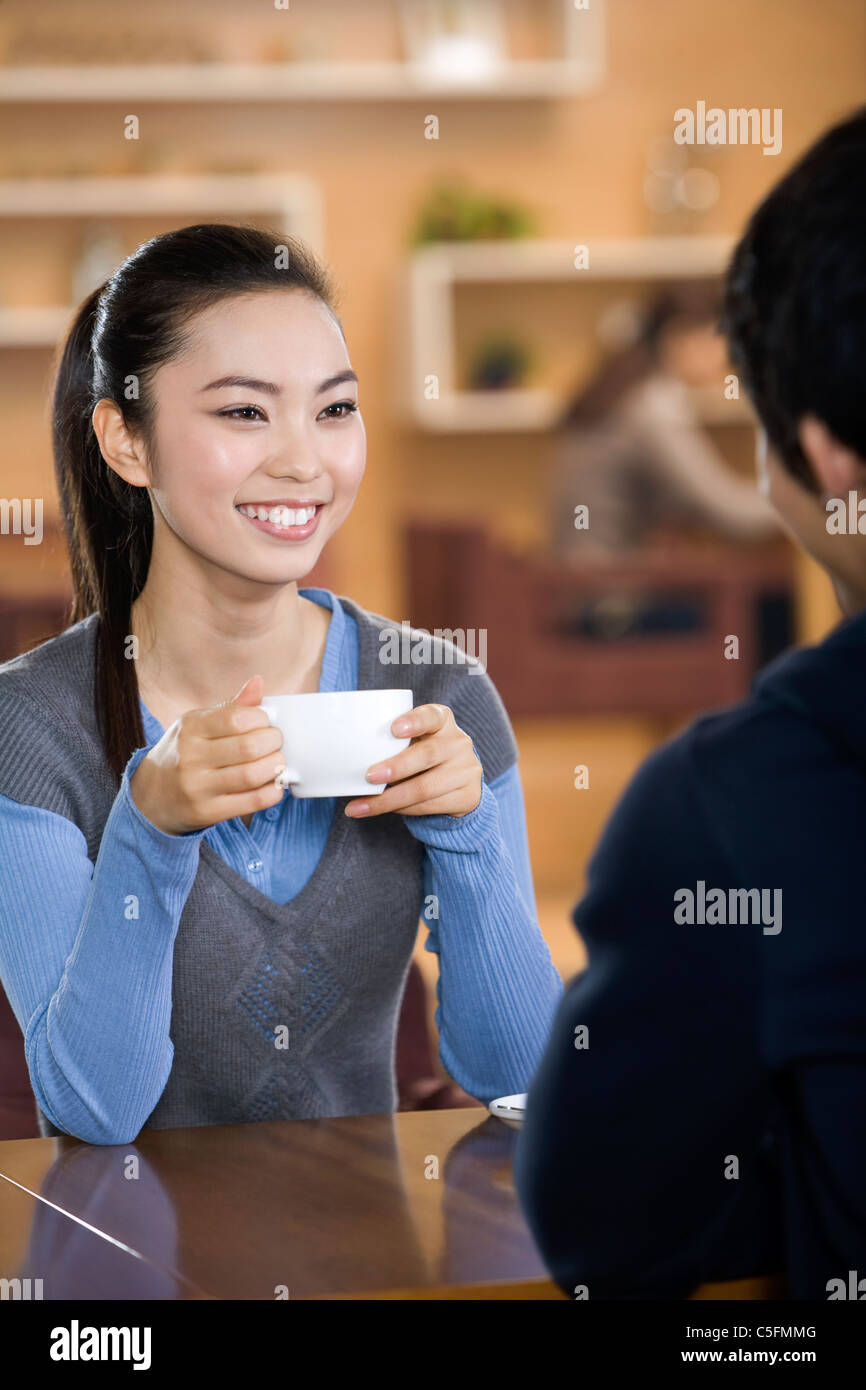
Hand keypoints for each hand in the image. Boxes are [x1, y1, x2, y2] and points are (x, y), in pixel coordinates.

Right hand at [129, 676, 285, 834]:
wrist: (151, 797)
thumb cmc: (184, 754)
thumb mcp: (198, 725)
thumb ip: (231, 708)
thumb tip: (259, 682)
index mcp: (191, 728)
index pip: (236, 718)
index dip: (262, 719)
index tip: (267, 722)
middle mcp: (190, 757)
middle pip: (249, 747)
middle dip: (274, 742)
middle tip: (276, 742)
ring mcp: (197, 787)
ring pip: (252, 775)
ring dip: (276, 767)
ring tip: (277, 762)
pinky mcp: (206, 812)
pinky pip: (251, 802)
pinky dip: (272, 792)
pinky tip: (274, 784)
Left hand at [344, 702, 481, 818]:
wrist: (457, 783)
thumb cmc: (421, 755)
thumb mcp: (413, 741)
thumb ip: (391, 742)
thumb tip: (345, 756)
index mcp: (443, 720)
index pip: (432, 716)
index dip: (414, 721)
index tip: (393, 729)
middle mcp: (459, 742)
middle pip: (428, 754)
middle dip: (397, 767)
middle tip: (369, 776)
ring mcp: (468, 770)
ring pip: (426, 787)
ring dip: (391, 798)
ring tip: (362, 805)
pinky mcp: (469, 796)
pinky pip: (431, 806)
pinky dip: (403, 810)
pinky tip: (383, 810)